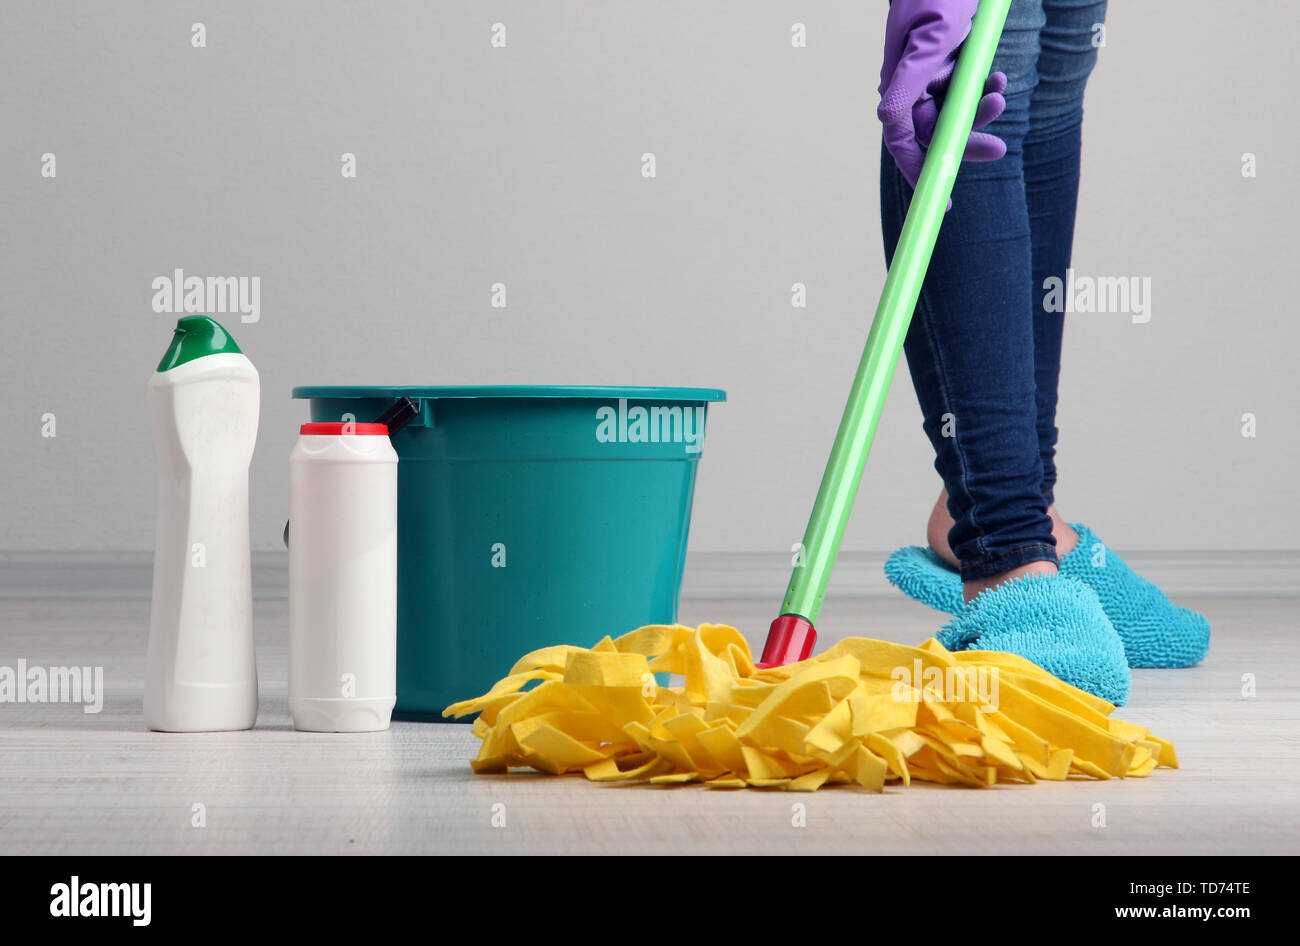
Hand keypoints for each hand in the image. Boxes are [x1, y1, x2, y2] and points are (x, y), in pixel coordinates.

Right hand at [878, 0, 1007, 193]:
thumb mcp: (926, 41)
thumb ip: (908, 81)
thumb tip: (886, 121)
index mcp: (899, 85)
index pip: (902, 140)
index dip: (919, 171)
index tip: (939, 197)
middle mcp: (913, 87)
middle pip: (937, 132)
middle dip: (966, 142)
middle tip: (998, 149)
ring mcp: (934, 77)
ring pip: (958, 114)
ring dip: (982, 110)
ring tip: (1000, 93)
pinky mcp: (954, 66)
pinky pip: (971, 91)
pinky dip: (987, 88)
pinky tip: (998, 78)